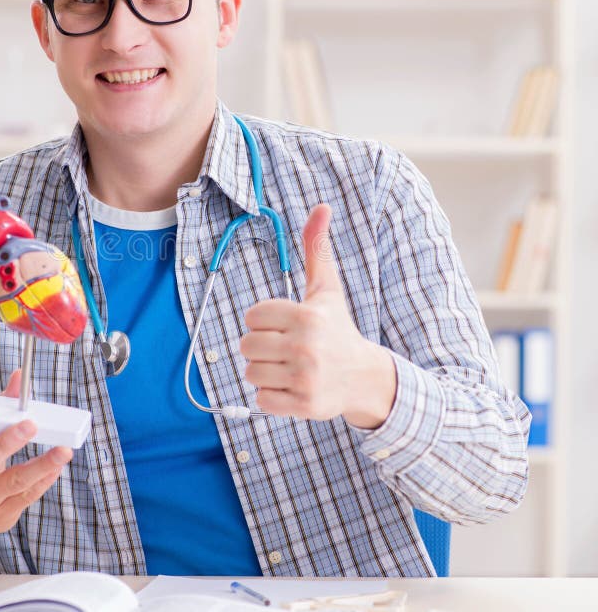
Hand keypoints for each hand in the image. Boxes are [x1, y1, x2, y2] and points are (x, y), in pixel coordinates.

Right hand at [0, 370, 72, 536]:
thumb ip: (0, 406)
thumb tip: (19, 376)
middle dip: (7, 444)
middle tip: (30, 425)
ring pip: (13, 482)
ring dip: (41, 465)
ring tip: (63, 451)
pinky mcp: (5, 513)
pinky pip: (28, 496)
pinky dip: (45, 478)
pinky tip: (58, 465)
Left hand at [240, 204, 395, 425]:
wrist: (365, 377)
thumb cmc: (338, 328)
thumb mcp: (327, 289)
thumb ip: (317, 249)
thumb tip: (321, 206)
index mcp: (307, 316)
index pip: (252, 316)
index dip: (264, 321)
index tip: (285, 325)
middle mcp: (305, 347)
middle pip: (246, 345)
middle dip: (262, 346)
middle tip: (286, 348)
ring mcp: (304, 378)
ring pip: (251, 373)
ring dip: (266, 372)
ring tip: (290, 367)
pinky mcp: (303, 406)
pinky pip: (261, 400)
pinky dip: (272, 396)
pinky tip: (293, 386)